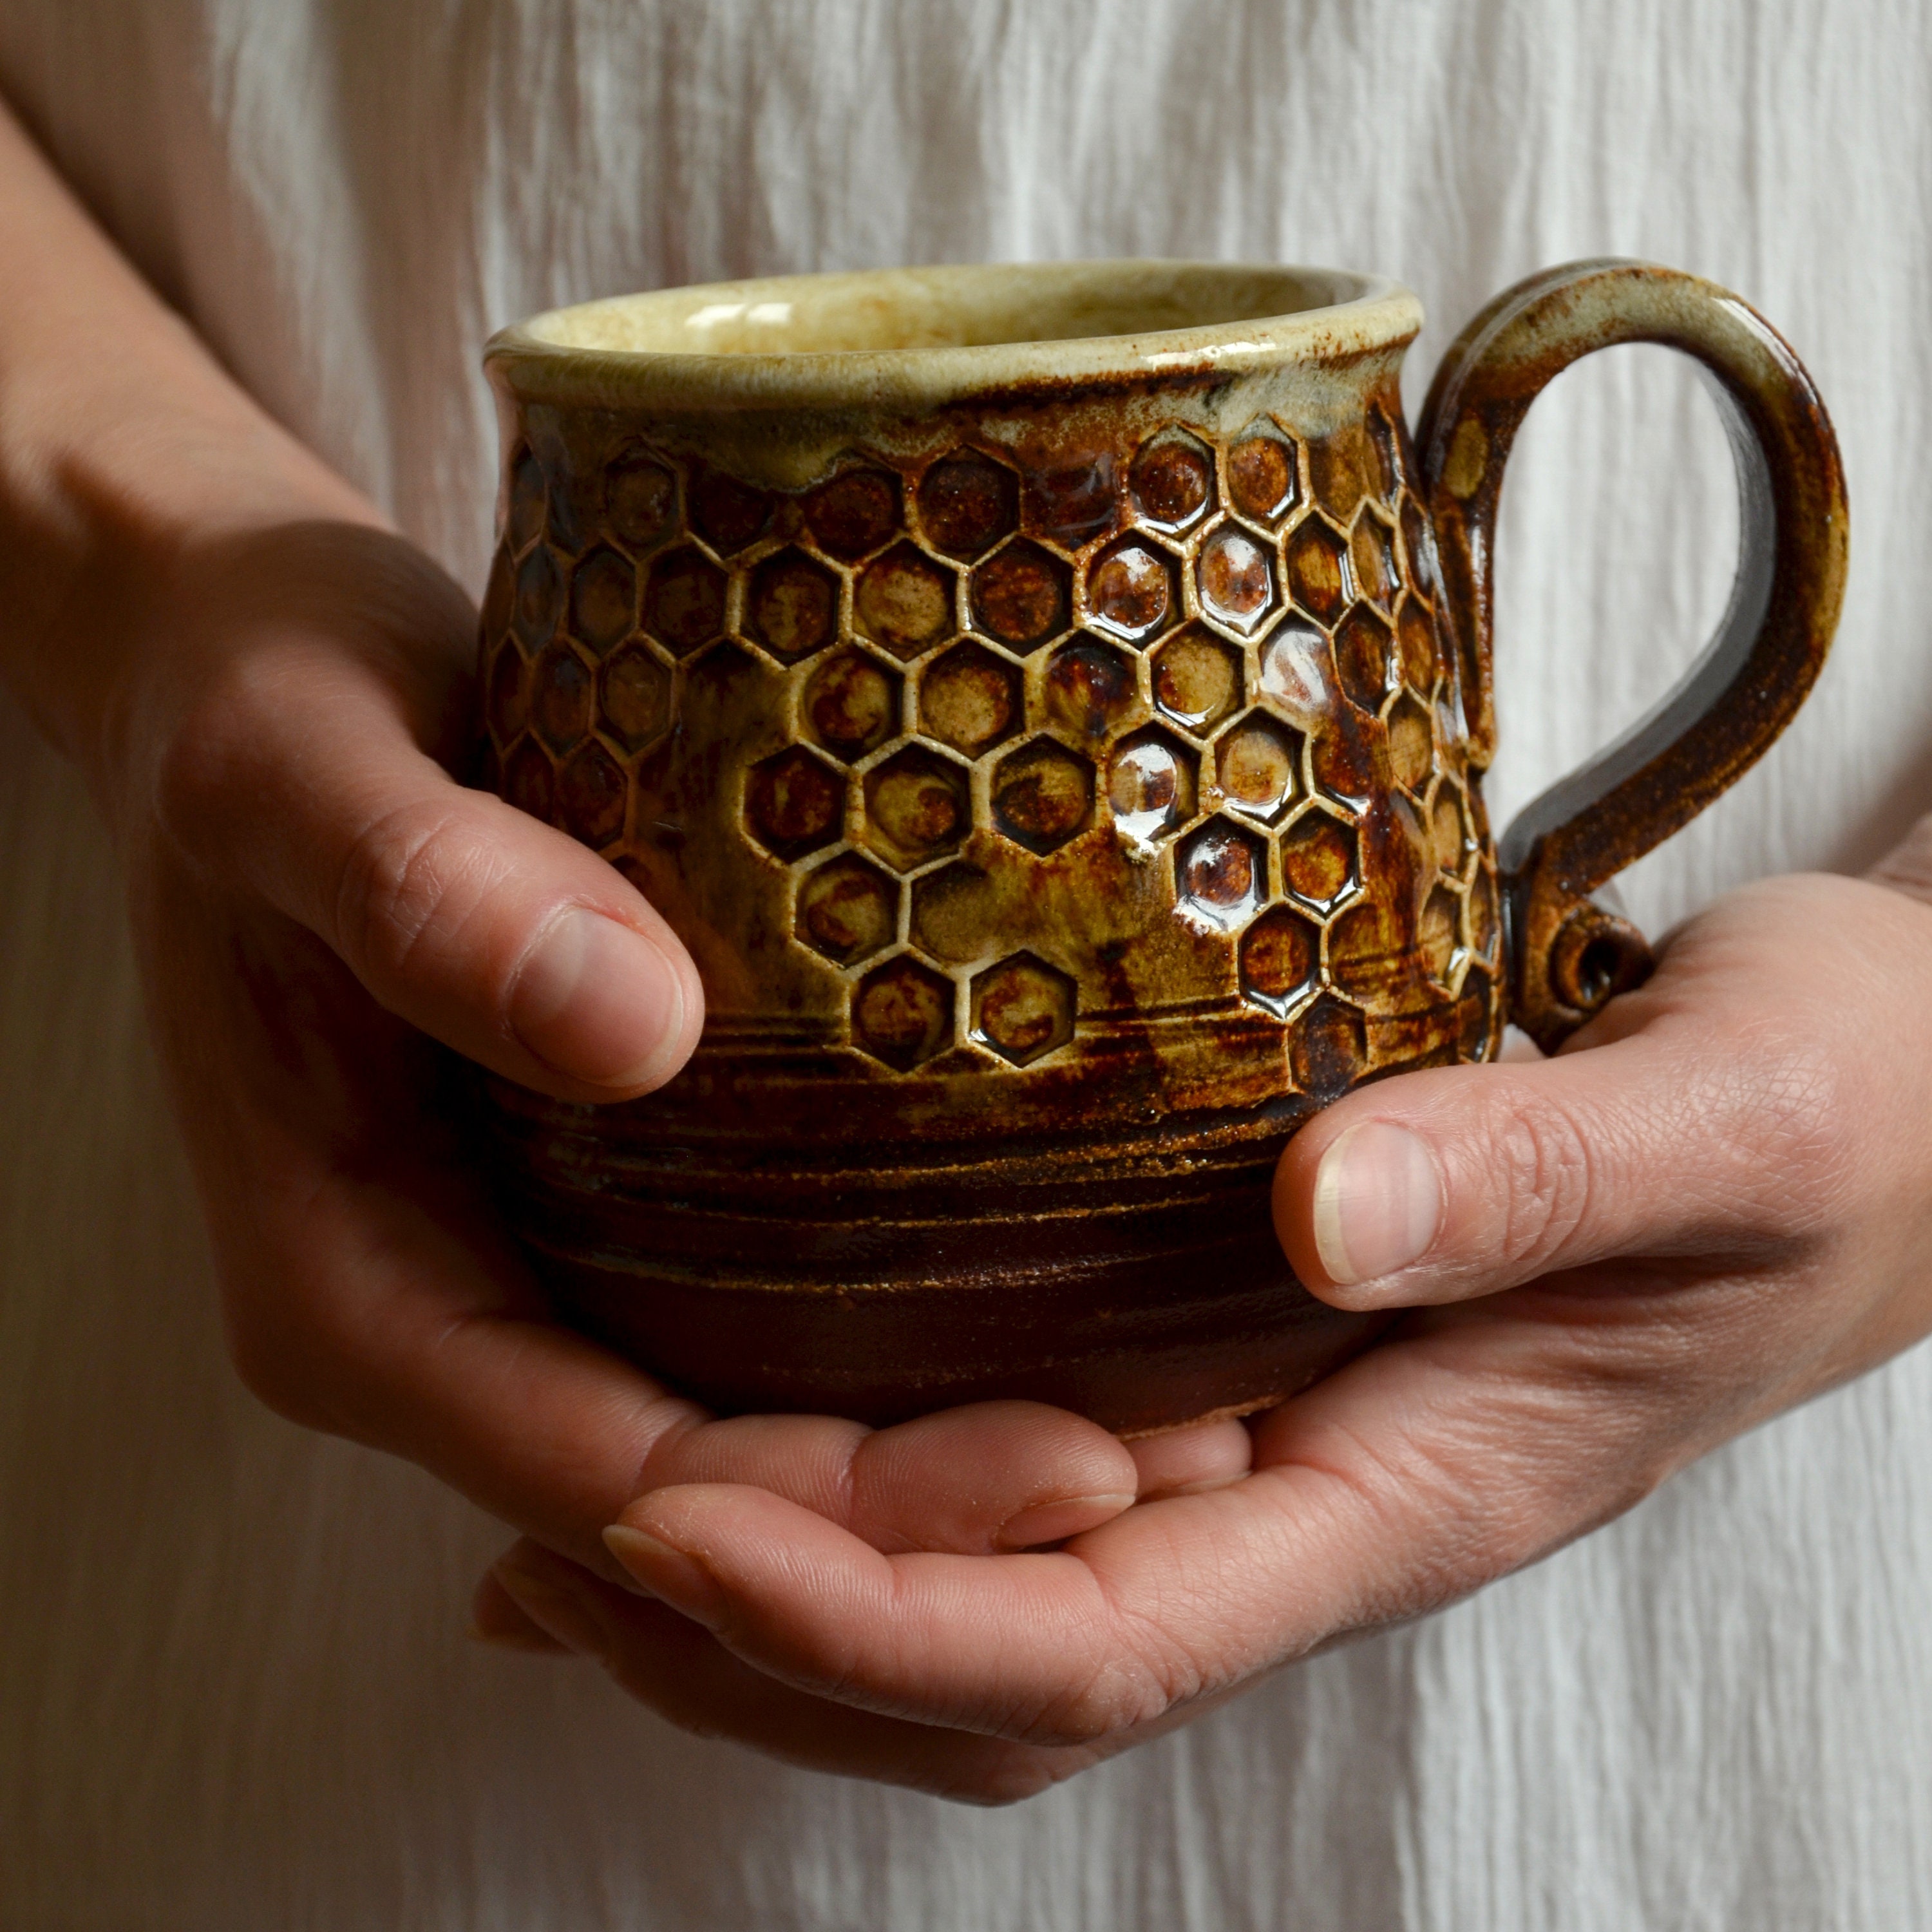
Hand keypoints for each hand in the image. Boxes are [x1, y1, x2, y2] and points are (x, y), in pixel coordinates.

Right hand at [0, 95, 1243, 1764]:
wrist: (246, 675)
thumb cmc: (261, 704)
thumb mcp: (297, 769)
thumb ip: (427, 894)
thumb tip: (633, 1025)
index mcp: (347, 1289)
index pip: (620, 1480)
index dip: (849, 1518)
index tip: (1080, 1469)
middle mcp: (438, 1321)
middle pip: (713, 1506)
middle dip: (940, 1525)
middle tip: (1199, 1463)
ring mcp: (518, 1275)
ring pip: (748, 1447)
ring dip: (945, 1469)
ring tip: (1191, 1423)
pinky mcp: (590, 1209)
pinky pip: (755, 1333)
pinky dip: (903, 1354)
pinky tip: (1073, 1308)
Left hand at [488, 865, 1931, 1801]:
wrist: (1884, 1108)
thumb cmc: (1842, 1120)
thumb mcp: (1724, 1123)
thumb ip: (1537, 1176)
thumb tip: (1321, 1210)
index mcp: (1408, 1489)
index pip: (1098, 1637)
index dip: (874, 1616)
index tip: (665, 1523)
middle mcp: (1301, 1492)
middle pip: (988, 1651)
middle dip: (761, 1624)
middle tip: (545, 1511)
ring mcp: (1258, 1430)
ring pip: (978, 1573)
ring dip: (774, 1564)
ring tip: (558, 1493)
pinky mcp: (1228, 1335)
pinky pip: (1014, 1447)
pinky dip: (854, 1451)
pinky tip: (717, 1389)